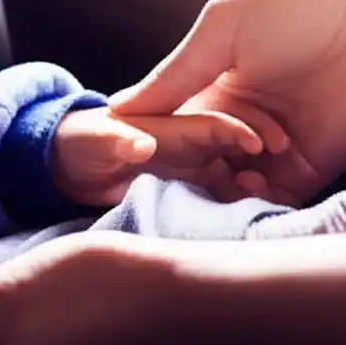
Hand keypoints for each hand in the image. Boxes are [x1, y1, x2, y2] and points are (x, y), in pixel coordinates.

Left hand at [51, 106, 274, 204]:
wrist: (67, 169)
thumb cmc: (80, 141)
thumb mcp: (92, 140)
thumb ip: (115, 141)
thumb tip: (140, 145)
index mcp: (173, 125)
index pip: (213, 123)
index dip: (239, 130)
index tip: (260, 144)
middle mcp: (190, 145)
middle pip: (238, 150)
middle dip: (264, 161)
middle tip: (278, 184)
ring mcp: (193, 168)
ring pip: (237, 176)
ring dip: (256, 188)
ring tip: (269, 206)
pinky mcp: (189, 191)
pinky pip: (223, 198)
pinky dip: (239, 206)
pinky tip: (252, 220)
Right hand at [110, 0, 345, 204]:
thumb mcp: (223, 29)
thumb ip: (174, 76)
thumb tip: (118, 110)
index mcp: (213, 77)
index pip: (170, 121)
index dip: (151, 140)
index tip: (130, 153)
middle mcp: (241, 113)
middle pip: (198, 158)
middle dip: (184, 170)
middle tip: (175, 173)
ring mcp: (277, 140)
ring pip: (233, 181)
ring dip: (218, 189)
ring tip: (216, 179)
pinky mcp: (315, 161)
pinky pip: (277, 195)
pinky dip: (257, 201)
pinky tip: (248, 188)